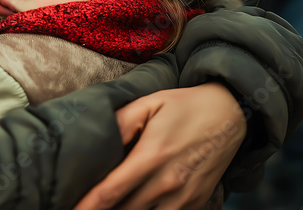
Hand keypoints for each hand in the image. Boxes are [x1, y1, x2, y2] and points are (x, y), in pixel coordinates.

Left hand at [73, 82, 245, 209]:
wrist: (232, 114)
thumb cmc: (184, 107)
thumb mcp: (150, 103)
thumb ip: (121, 122)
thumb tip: (95, 138)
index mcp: (152, 156)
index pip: (110, 191)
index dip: (87, 206)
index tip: (70, 209)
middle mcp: (168, 183)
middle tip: (81, 207)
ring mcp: (184, 198)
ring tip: (106, 207)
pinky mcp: (196, 204)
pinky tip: (135, 206)